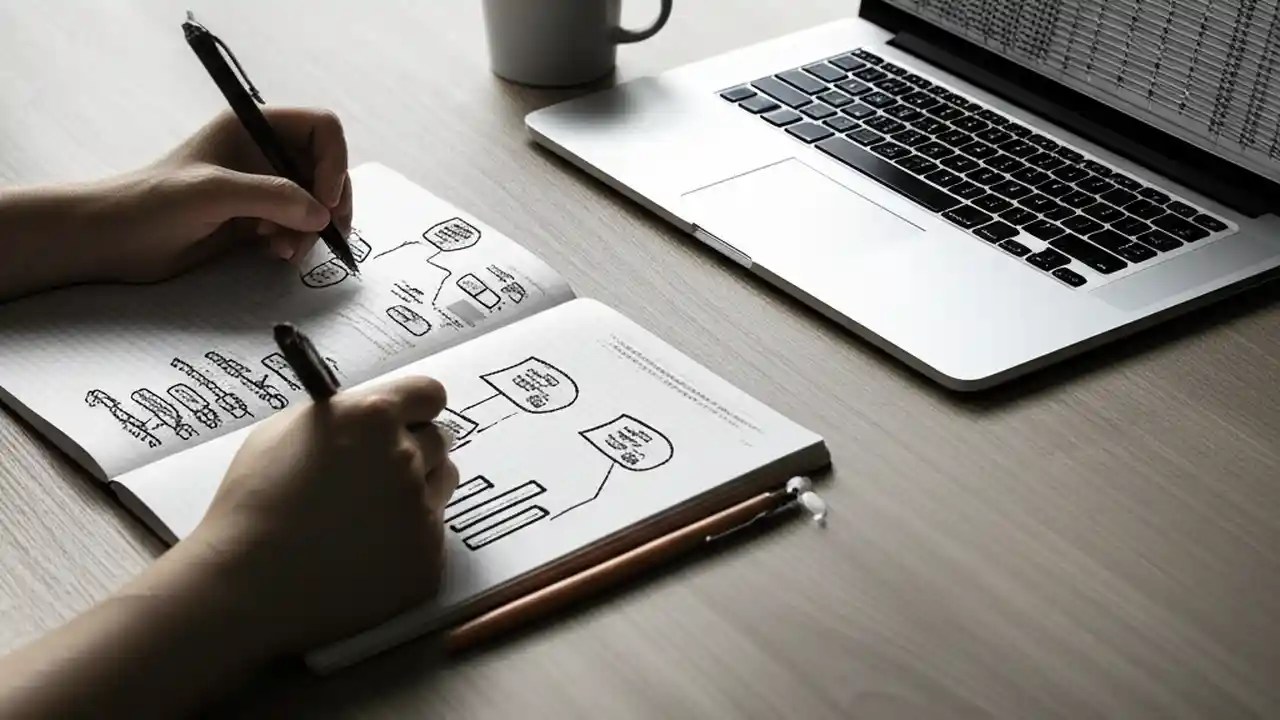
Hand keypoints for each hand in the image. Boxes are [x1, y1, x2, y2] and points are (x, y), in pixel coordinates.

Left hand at [92, 107, 353, 282]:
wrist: (115, 240)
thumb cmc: (154, 203)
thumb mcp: (215, 192)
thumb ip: (272, 196)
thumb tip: (322, 214)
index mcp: (254, 127)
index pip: (322, 129)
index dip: (334, 162)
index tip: (324, 201)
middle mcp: (264, 153)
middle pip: (326, 169)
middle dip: (329, 203)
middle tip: (325, 234)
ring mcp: (261, 187)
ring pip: (315, 202)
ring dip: (312, 228)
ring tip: (286, 249)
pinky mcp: (256, 219)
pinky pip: (298, 227)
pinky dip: (296, 241)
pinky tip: (273, 253)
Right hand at [161, 376, 458, 656]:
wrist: (244, 585)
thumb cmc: (253, 505)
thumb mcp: (284, 431)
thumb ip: (342, 415)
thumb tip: (371, 417)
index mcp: (372, 417)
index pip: (429, 393)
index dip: (414, 408)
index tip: (404, 421)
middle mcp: (406, 458)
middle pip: (440, 440)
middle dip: (414, 450)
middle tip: (374, 474)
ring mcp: (422, 512)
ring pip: (442, 485)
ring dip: (418, 491)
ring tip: (365, 515)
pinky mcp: (428, 560)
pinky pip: (431, 537)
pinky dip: (406, 541)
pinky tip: (362, 553)